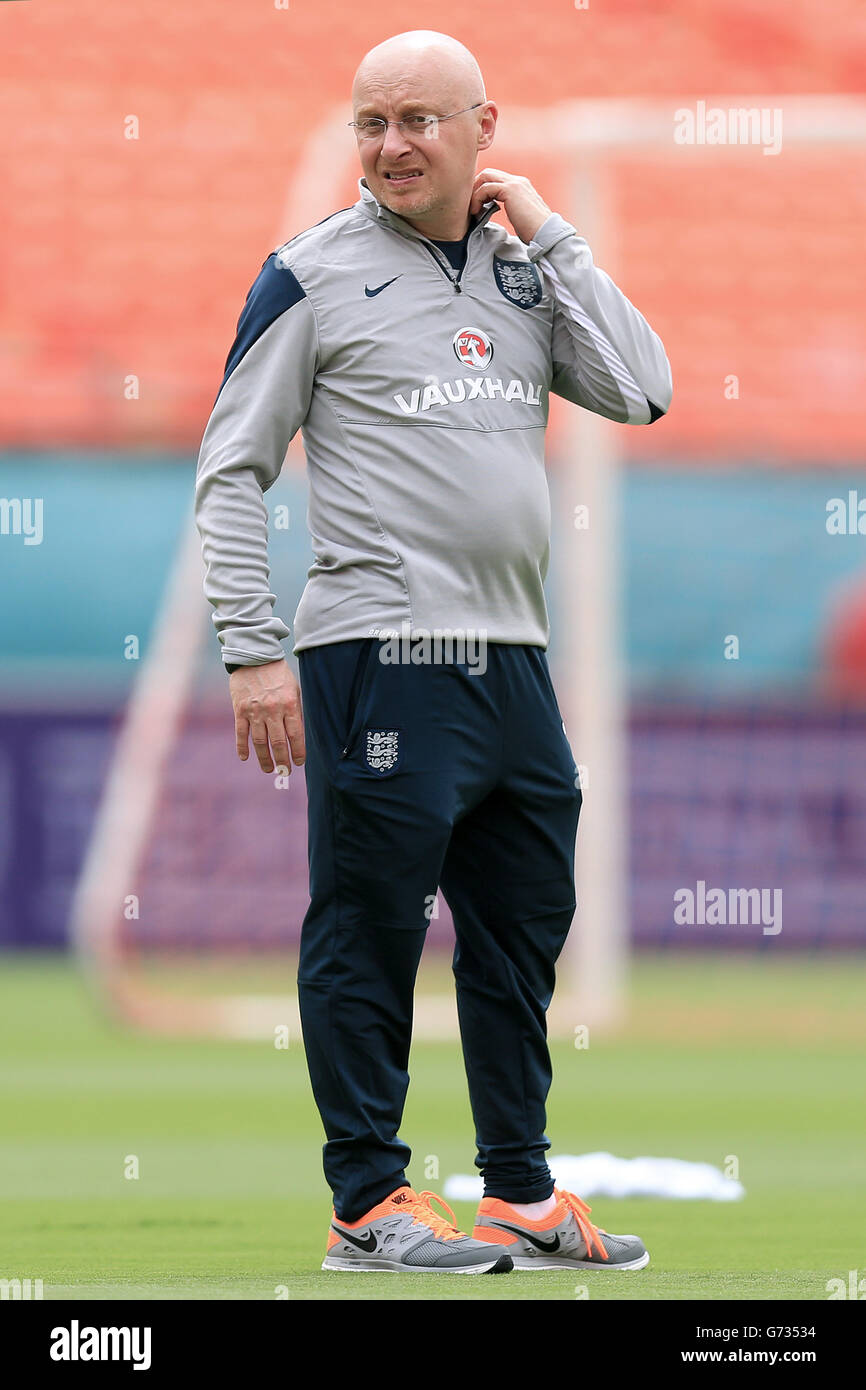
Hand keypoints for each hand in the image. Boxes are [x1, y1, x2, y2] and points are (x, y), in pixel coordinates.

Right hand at [230, 659, 305, 774]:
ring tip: (268, 769)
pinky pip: (241, 733)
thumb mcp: (294, 689)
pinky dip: (242, 747)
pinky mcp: (239, 710)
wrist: (254, 656)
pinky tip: (245, 757)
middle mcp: (272, 710)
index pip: (296, 735)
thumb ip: (295, 710)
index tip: (299, 762)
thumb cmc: (278, 674)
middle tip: (284, 772)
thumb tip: (298, 734)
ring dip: (264, 759)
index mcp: (289, 705)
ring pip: (259, 742)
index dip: (298, 752)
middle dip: (282, 760)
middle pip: (278, 743)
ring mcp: (254, 711)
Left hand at [470, 168, 551, 244]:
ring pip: (485, 177)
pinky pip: (486, 188)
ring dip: (475, 193)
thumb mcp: (519, 215)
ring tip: (473, 210)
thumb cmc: (534, 231)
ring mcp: (514, 183)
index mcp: (520, 186)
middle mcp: (517, 181)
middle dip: (475, 187)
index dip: (482, 189)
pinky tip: (477, 212)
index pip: (495, 178)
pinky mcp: (510, 190)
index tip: (476, 205)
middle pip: (488, 173)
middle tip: (471, 205)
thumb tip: (492, 211)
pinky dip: (477, 199)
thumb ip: (509, 208)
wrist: (546, 233)